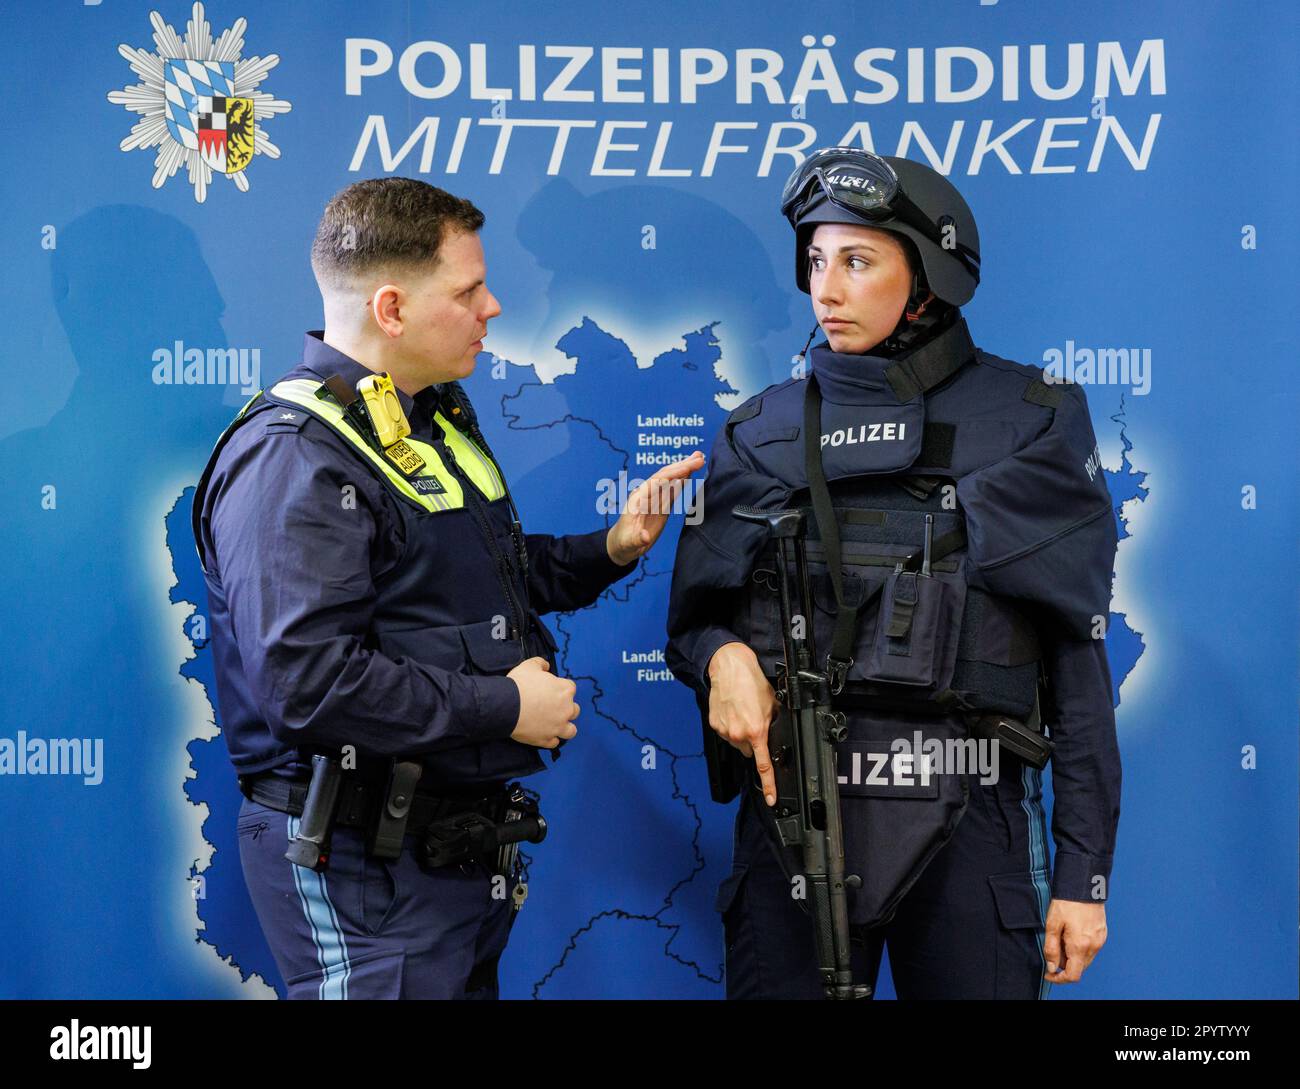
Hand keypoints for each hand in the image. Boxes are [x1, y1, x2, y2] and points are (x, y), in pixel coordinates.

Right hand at [507, 656, 579, 748]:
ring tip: (554, 725)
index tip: (551, 691)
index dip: (560, 689)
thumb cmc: (519, 684)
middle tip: (551, 707)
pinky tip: (543, 735)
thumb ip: (541, 663)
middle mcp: (566, 709)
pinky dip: (550, 739)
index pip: (570, 688)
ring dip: (564, 727)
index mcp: (565, 690)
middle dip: (565, 708)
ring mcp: (558, 726)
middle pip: (574, 710)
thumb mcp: (529, 665)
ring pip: (571, 730)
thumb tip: (546, 665)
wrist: (507, 706)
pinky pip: (554, 743)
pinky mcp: (547, 739)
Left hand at [606, 451, 705, 565]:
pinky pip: (672, 490)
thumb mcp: (628, 543)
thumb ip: (637, 539)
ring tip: (699, 458)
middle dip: (682, 466)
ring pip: (670, 480)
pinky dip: (682, 481)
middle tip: (700, 457)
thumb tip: (645, 537)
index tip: (689, 467)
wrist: (621, 545)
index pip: (657, 481)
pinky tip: (690, 474)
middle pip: (665, 475)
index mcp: (638, 499)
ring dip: (684, 469)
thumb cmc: (623, 543)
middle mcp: (646, 495)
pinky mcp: (660, 506)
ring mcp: (654, 500)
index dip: (673, 473)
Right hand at [706, 642, 779, 805]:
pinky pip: (726, 734)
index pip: (763, 765)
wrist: (729, 668)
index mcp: (756, 731)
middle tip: (755, 722)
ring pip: (737, 743)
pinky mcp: (714, 725)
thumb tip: (777, 734)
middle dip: (753, 742)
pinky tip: (733, 712)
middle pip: (749, 751)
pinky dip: (730, 727)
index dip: (769, 784)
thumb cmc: (751, 682)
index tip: (770, 798)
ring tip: (742, 712)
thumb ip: (775, 723)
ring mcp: (725, 731)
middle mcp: (739, 735)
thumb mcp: (773, 703)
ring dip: (741, 733)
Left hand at [1042, 899, 1106, 982]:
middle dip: (1064, 965)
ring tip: (1062, 937)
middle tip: (1053, 948)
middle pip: (1079, 968)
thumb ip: (1051, 948)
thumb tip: (1051, 967)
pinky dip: (1080, 949)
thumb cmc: (1066, 903)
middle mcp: (1093, 947)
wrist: (1084, 886)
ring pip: (1085, 959)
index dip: (1059, 978)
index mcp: (1080, 946)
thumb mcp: (1052, 925)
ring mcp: (1100, 941)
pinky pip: (1091, 949)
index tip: (1048, 973)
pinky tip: (1072, 934)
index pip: (1072, 975)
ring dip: (1072, 956)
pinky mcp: (1102, 934)